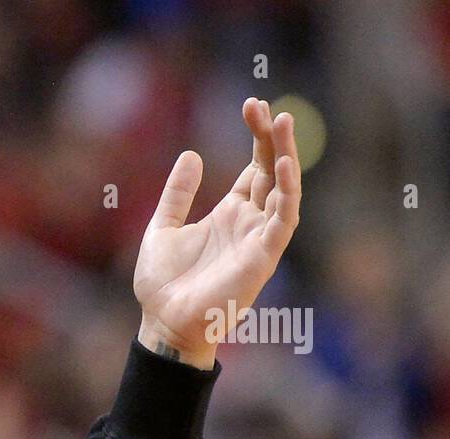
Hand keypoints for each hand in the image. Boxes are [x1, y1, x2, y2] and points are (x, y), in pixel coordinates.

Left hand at [133, 97, 301, 368]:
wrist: (163, 322)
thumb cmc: (163, 284)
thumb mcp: (162, 228)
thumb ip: (178, 194)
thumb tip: (192, 154)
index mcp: (229, 214)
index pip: (253, 167)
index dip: (256, 137)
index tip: (250, 105)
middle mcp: (249, 223)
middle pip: (270, 171)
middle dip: (272, 138)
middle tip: (266, 106)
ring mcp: (258, 238)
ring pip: (284, 190)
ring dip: (286, 156)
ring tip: (282, 122)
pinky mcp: (263, 256)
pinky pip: (283, 220)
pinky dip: (286, 192)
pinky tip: (282, 164)